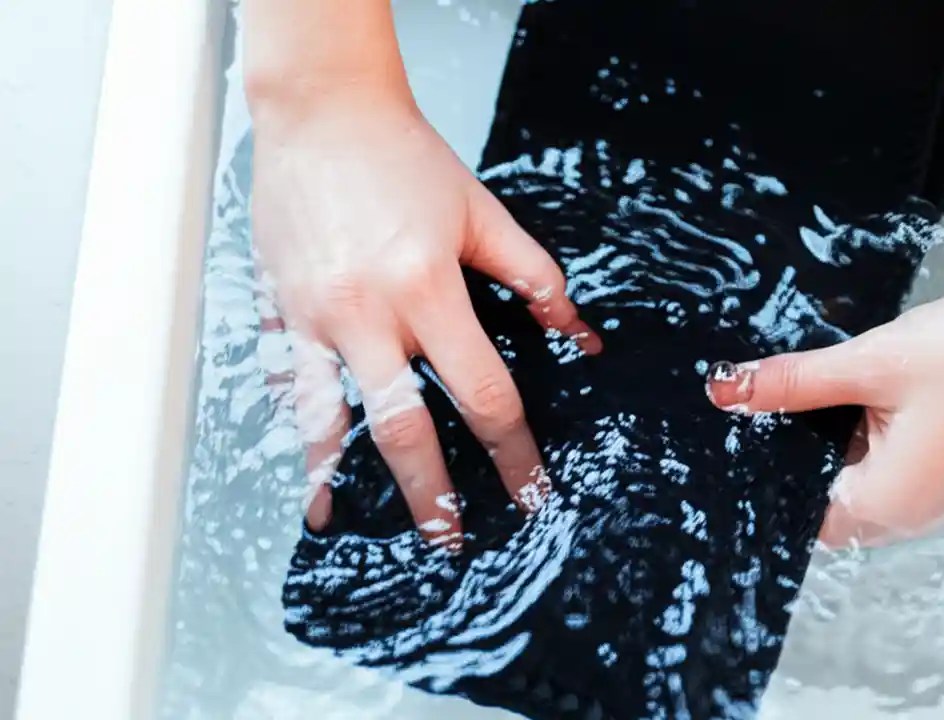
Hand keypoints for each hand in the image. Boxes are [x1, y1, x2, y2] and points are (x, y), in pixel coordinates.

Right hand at [251, 87, 599, 546]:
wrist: (319, 111)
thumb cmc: (401, 157)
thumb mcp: (480, 212)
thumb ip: (531, 274)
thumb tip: (574, 330)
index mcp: (425, 287)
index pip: (482, 392)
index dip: (512, 450)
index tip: (530, 490)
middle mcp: (365, 312)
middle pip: (404, 427)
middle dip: (432, 493)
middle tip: (450, 539)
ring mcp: (314, 315)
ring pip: (328, 417)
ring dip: (344, 476)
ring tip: (351, 522)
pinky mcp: (278, 308)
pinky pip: (286, 382)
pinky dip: (297, 427)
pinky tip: (306, 466)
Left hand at [706, 275, 943, 546]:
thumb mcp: (871, 360)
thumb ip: (795, 382)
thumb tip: (729, 389)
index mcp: (892, 504)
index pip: (808, 517)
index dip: (780, 480)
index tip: (764, 436)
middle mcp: (927, 515)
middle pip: (845, 502)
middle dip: (821, 455)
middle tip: (808, 398)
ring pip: (885, 482)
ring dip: (864, 443)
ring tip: (861, 387)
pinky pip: (923, 468)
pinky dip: (902, 437)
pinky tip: (906, 389)